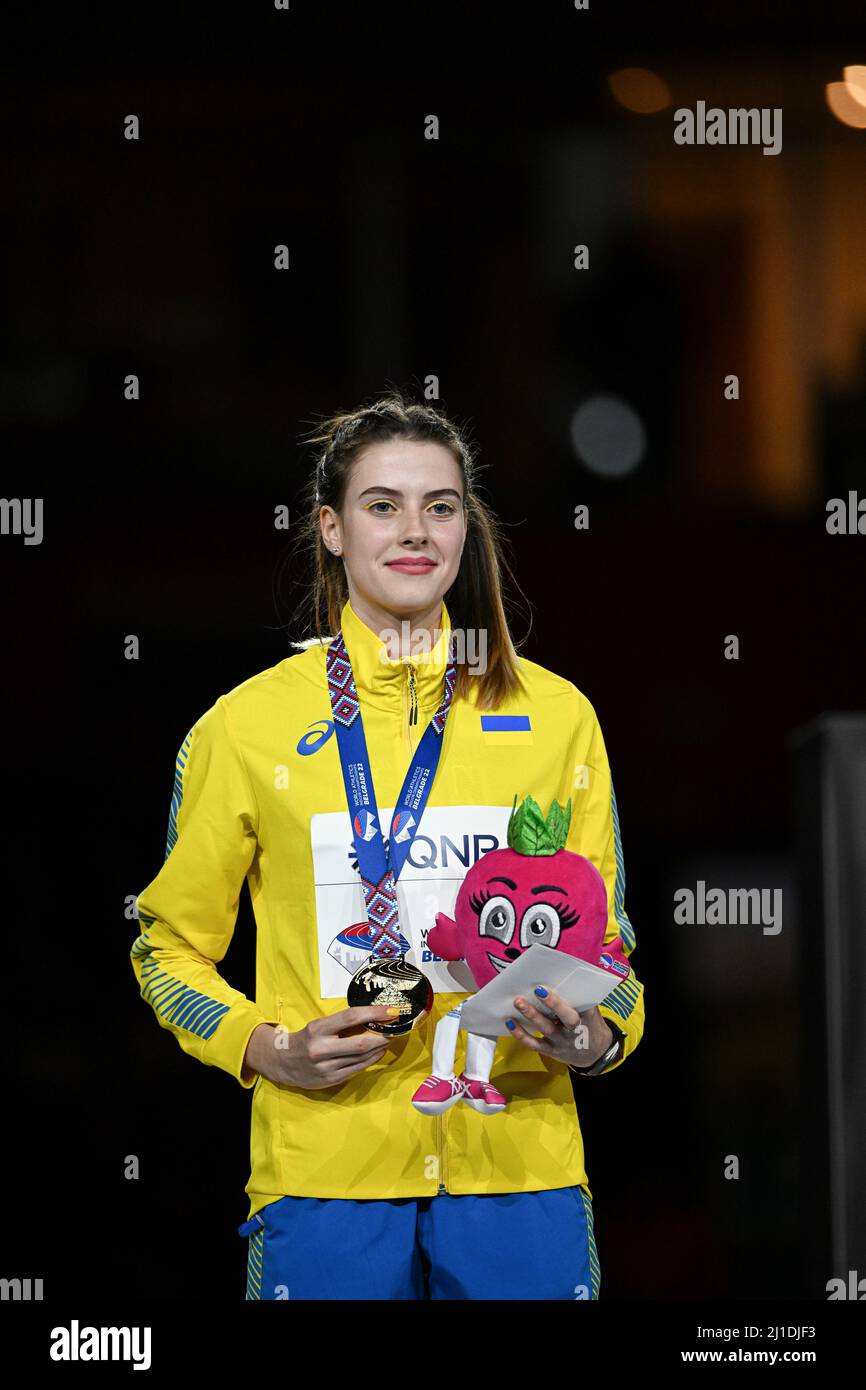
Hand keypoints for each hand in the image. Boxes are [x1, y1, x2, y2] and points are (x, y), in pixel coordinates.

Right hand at [242, 1005, 399, 1088]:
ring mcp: (325, 1067)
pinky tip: (378, 1052)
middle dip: (382, 1036)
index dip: (374, 1013)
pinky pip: (357, 1069)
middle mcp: (321, 1048)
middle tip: (394, 1029)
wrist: (283, 1062)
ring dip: (380, 1048)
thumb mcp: (319, 1025)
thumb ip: (343, 1023)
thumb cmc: (306, 1039)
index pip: (351, 1017)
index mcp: (318, 1029)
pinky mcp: (330, 1080)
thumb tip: (375, 1017)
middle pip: (360, 1043)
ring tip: (388, 1039)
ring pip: (361, 1058)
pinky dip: (371, 1060)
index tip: (392, 1010)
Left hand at [505, 986, 613, 1067]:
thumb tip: (556, 976)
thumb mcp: (590, 1011)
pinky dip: (520, 1034)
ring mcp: (562, 1042)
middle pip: (566, 1017)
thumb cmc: (589, 1023)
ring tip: (518, 1002)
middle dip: (553, 1003)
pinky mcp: (550, 1050)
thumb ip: (578, 997)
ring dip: (531, 1014)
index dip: (574, 994)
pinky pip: (533, 1044)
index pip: (583, 1004)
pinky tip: (510, 1022)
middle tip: (538, 989)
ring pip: (546, 1028)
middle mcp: (575, 1030)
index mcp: (587, 1017)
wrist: (595, 1053)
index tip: (559, 984)